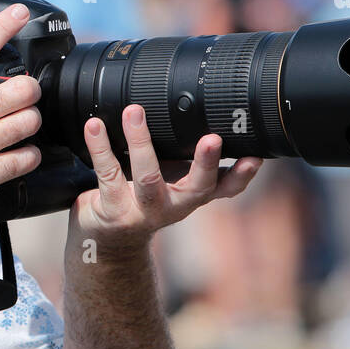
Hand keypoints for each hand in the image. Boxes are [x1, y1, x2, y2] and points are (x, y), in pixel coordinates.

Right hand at [0, 2, 41, 225]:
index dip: (4, 26)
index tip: (21, 13)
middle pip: (22, 88)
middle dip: (30, 89)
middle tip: (25, 93)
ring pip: (30, 121)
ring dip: (30, 120)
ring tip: (20, 123)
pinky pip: (28, 157)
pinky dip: (29, 154)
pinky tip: (19, 153)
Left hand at [72, 104, 260, 254]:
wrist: (108, 238)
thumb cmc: (144, 198)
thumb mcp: (172, 179)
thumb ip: (188, 157)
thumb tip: (207, 110)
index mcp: (193, 195)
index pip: (226, 188)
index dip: (242, 175)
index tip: (254, 156)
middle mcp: (173, 207)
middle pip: (196, 187)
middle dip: (206, 163)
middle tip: (213, 139)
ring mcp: (143, 212)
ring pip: (148, 179)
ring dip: (142, 142)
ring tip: (134, 112)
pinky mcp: (113, 211)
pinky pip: (107, 173)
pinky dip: (100, 146)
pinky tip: (95, 126)